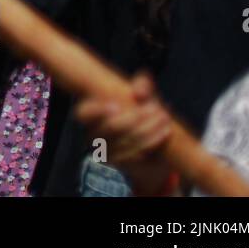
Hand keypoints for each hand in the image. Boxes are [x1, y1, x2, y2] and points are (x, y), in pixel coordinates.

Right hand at [74, 73, 176, 195]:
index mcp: (91, 113)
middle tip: (156, 108)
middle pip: (110, 127)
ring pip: (124, 142)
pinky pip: (133, 156)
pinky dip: (150, 144)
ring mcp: (103, 149)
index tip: (117, 106)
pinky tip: (163, 134)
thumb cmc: (140, 110)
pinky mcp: (117, 162)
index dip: (97, 111)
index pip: (83, 113)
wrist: (151, 141)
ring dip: (148, 130)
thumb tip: (139, 92)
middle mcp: (92, 132)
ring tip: (165, 119)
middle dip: (135, 117)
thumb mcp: (142, 94)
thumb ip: (142, 85)